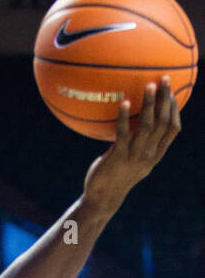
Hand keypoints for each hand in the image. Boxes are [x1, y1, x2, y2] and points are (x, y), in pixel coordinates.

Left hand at [83, 78, 180, 212]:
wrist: (102, 199)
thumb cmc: (117, 176)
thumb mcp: (135, 161)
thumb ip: (141, 145)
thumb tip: (139, 123)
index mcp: (156, 155)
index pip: (173, 129)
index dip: (175, 110)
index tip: (172, 92)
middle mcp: (149, 155)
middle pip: (163, 122)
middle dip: (165, 99)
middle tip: (164, 78)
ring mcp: (134, 156)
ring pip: (147, 125)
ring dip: (149, 104)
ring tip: (149, 85)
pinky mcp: (118, 157)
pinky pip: (123, 133)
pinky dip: (124, 117)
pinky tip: (123, 102)